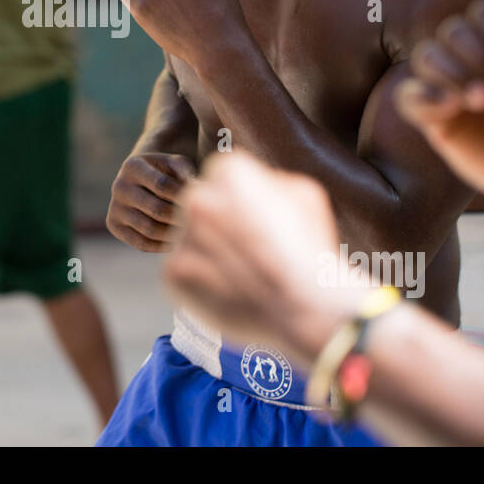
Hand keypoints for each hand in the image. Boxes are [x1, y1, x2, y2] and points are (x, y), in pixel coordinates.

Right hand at [106, 152, 197, 251]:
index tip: (203, 204)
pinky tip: (178, 242)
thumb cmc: (166, 172)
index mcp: (133, 166)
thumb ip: (186, 173)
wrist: (142, 181)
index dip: (184, 196)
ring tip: (193, 235)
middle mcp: (119, 186)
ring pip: (150, 229)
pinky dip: (162, 246)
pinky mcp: (114, 225)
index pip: (162, 185)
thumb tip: (197, 190)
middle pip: (156, 209)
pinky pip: (141, 243)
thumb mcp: (176, 164)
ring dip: (174, 234)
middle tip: (202, 225)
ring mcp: (115, 207)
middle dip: (181, 218)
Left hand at [164, 151, 366, 362]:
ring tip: (243, 274)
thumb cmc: (309, 251)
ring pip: (191, 238)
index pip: (222, 178)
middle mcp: (198, 198)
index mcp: (229, 171)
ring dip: (210, 253)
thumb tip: (249, 184)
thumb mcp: (304, 196)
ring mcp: (182, 236)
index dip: (240, 202)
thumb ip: (268, 180)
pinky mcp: (174, 272)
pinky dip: (203, 282)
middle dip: (219, 225)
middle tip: (249, 252)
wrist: (305, 312)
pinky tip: (230, 292)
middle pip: (201, 206)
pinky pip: (186, 270)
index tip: (256, 224)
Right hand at [394, 0, 483, 206]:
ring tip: (481, 100)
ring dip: (451, 73)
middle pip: (451, 32)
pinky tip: (452, 108)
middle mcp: (467, 56)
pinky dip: (425, 97)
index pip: (481, 13)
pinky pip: (407, 96)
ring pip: (425, 56)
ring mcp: (446, 84)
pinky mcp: (431, 115)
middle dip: (477, 56)